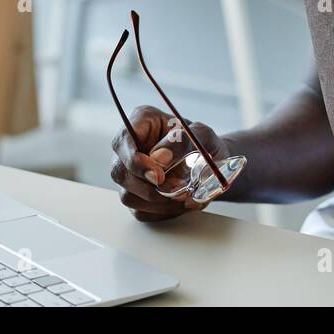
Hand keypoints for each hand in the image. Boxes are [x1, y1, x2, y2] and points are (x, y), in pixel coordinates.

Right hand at [110, 105, 230, 220]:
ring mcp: (129, 172)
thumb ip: (181, 141)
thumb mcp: (202, 135)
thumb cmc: (205, 143)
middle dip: (148, 187)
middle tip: (178, 190)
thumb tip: (159, 158)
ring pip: (127, 195)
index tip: (158, 176)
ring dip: (157, 202)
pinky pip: (140, 211)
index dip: (135, 161)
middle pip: (119, 171)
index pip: (123, 140)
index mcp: (142, 121)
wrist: (213, 163)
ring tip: (184, 196)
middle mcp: (129, 147)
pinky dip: (161, 212)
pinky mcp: (136, 194)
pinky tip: (179, 203)